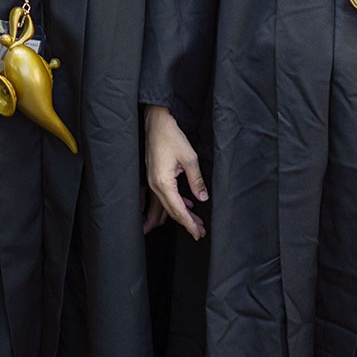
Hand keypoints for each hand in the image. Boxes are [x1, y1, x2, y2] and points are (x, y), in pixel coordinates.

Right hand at [143, 104, 206, 239]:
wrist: (156, 123)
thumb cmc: (171, 137)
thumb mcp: (189, 158)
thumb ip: (196, 180)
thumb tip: (203, 198)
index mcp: (163, 182)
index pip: (177, 209)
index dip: (188, 223)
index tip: (197, 233)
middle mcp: (155, 185)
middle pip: (172, 211)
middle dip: (186, 222)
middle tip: (200, 232)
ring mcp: (153, 182)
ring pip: (168, 205)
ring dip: (182, 214)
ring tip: (197, 222)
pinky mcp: (155, 177)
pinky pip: (165, 196)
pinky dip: (176, 203)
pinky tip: (188, 205)